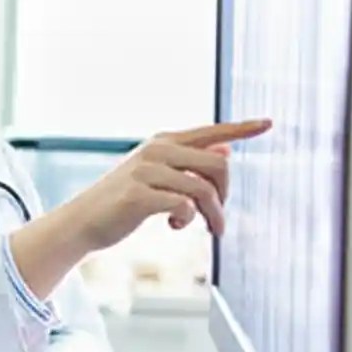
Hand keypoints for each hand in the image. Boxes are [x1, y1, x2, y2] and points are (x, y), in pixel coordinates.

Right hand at [70, 119, 271, 251]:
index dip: (241, 128)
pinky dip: (187, 220)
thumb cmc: (122, 200)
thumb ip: (190, 162)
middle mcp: (156, 150)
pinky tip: (173, 225)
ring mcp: (146, 171)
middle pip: (218, 164)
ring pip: (204, 190)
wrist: (82, 221)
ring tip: (207, 229)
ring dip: (213, 215)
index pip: (211, 131)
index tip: (269, 123)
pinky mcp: (138, 195)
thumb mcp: (157, 176)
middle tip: (218, 218)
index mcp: (163, 142)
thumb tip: (226, 149)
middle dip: (226, 195)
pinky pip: (184, 206)